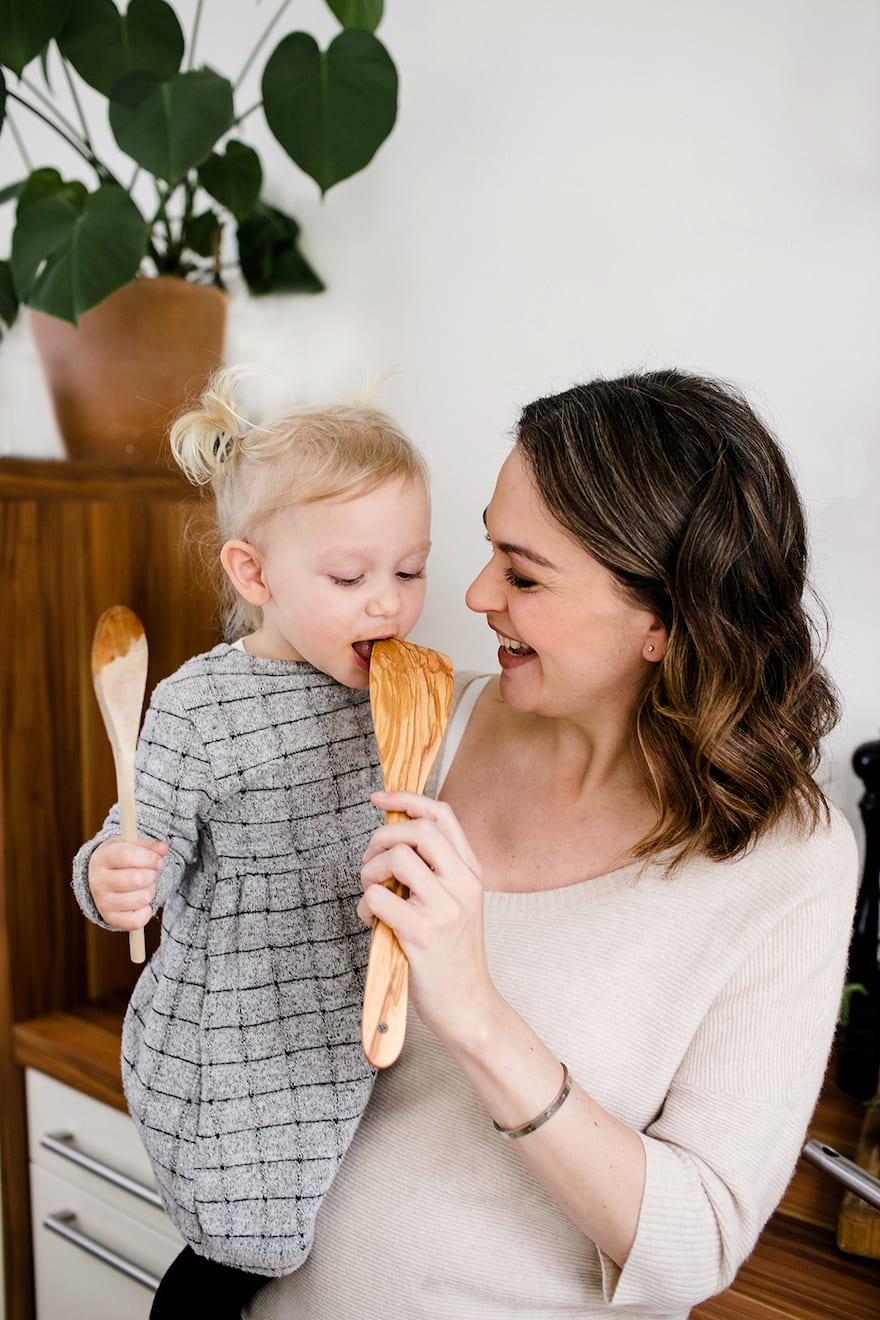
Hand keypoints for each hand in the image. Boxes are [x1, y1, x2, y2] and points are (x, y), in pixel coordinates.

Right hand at [87, 836, 167, 930]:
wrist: (100, 880)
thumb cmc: (118, 860)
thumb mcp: (130, 846)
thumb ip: (149, 846)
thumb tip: (164, 848)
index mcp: (102, 858)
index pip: (127, 855)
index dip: (149, 858)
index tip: (158, 861)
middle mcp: (98, 882)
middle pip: (136, 879)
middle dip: (152, 875)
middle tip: (150, 874)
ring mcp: (103, 903)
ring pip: (141, 899)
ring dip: (150, 892)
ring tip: (144, 887)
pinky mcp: (110, 919)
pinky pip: (138, 920)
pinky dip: (146, 911)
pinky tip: (140, 903)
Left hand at [358, 791, 497, 1042]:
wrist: (468, 1006)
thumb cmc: (453, 954)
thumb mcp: (456, 903)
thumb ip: (435, 871)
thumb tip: (392, 837)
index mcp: (472, 872)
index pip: (442, 815)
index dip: (407, 799)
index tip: (380, 799)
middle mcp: (463, 885)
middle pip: (419, 830)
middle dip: (383, 837)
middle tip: (370, 860)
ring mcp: (445, 908)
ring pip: (397, 859)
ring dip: (371, 872)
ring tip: (371, 893)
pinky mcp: (423, 933)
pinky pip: (379, 898)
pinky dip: (365, 906)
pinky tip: (371, 921)